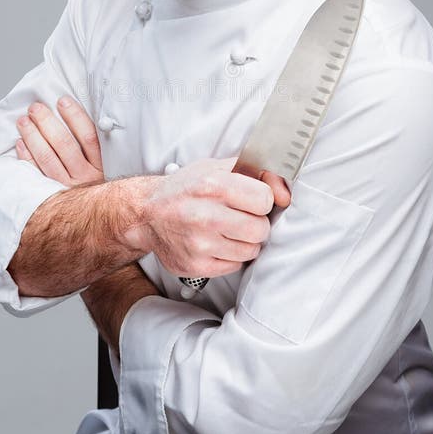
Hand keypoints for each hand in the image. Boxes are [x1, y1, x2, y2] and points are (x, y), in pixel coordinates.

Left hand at [15, 95, 103, 186]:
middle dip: (47, 122)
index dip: (75, 116)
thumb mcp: (105, 166)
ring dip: (33, 136)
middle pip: (65, 144)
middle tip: (35, 108)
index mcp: (100, 165)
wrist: (91, 217)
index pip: (88, 136)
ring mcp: (67, 187)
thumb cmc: (94, 183)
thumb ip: (93, 145)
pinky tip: (20, 143)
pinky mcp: (52, 195)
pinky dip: (26, 157)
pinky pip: (36, 173)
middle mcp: (85, 177)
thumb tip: (73, 113)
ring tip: (23, 121)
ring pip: (48, 158)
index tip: (62, 101)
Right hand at [140, 156, 291, 278]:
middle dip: (256, 223)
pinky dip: (230, 255)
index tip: (250, 200)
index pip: (265, 199)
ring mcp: (199, 243)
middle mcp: (204, 214)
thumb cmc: (186, 189)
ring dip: (245, 241)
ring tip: (227, 230)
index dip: (261, 200)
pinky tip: (216, 242)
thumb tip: (285, 193)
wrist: (147, 214)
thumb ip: (257, 172)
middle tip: (240, 217)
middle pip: (260, 229)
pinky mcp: (196, 265)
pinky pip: (235, 265)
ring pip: (251, 250)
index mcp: (212, 184)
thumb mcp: (217, 167)